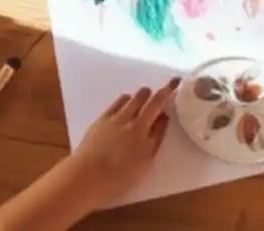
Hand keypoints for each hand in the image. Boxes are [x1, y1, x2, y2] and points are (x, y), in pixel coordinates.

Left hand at [64, 79, 178, 207]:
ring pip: (136, 97)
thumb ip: (154, 143)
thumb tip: (161, 124)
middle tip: (171, 84)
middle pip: (153, 102)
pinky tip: (127, 101)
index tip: (177, 94)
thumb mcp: (143, 166)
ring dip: (144, 95)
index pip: (164, 118)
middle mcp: (135, 125)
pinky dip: (128, 99)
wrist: (86, 177)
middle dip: (164, 91)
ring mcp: (118, 118)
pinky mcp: (103, 117)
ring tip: (146, 96)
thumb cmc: (116, 180)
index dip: (172, 106)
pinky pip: (120, 101)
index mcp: (147, 139)